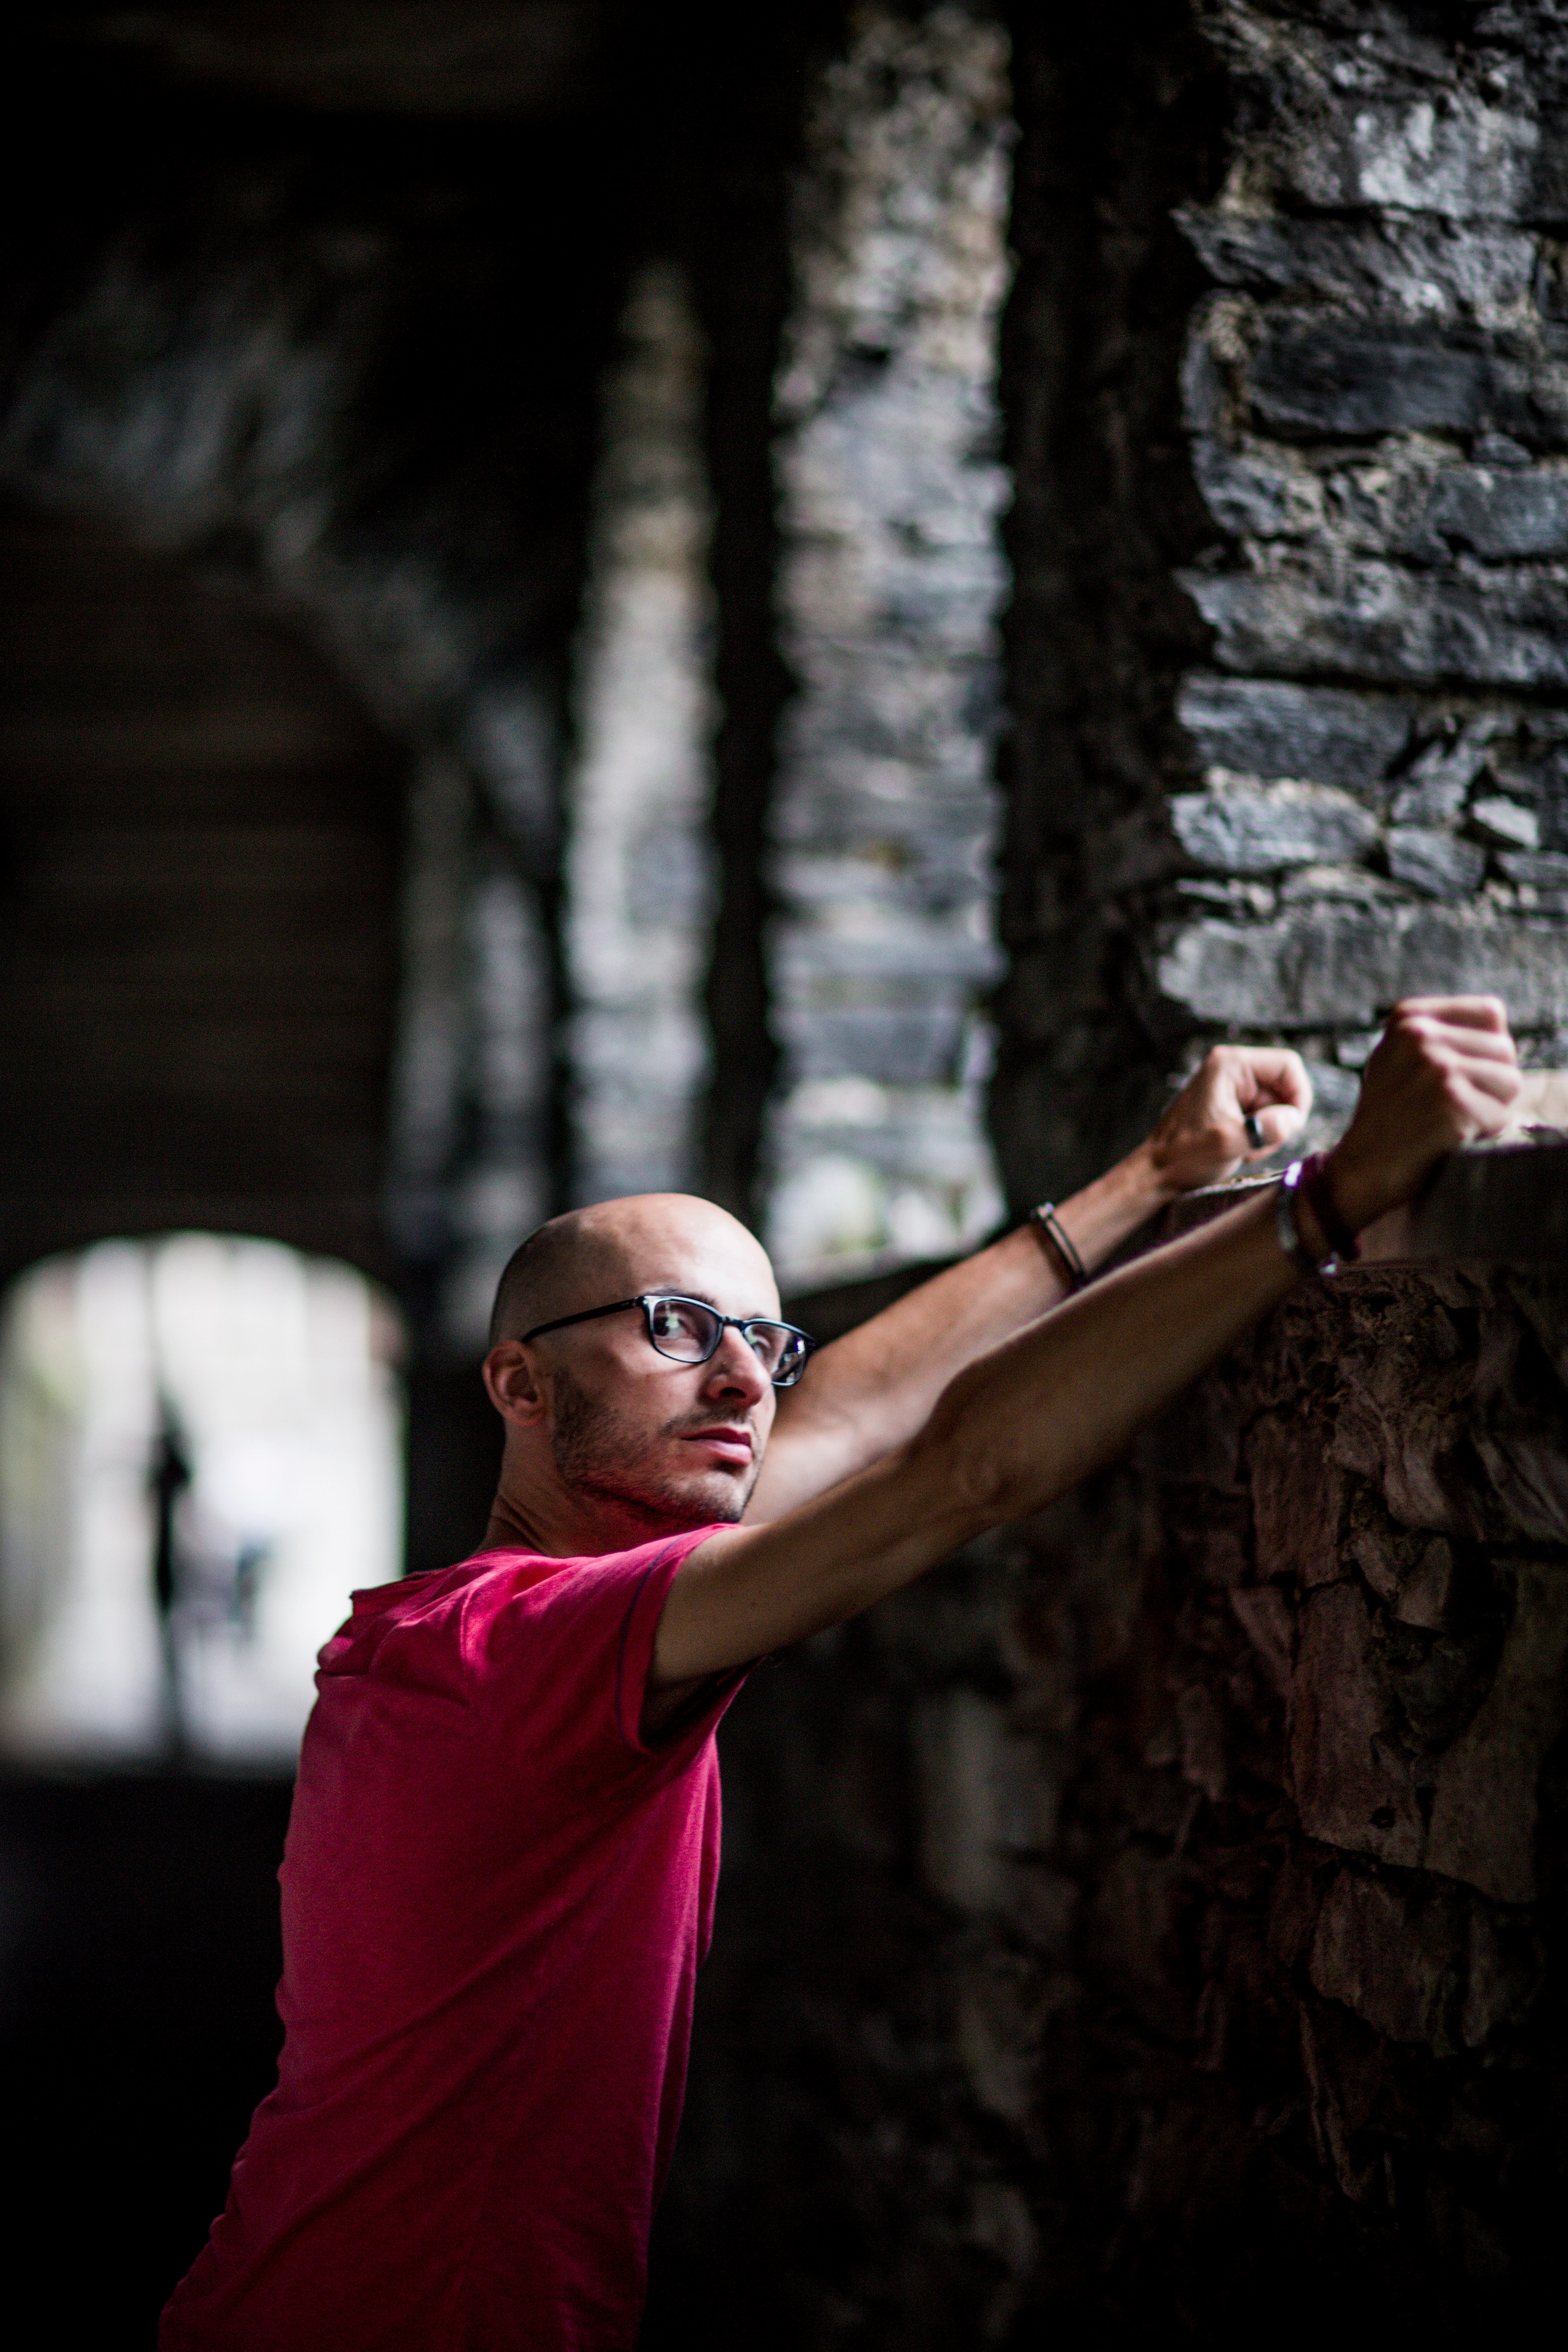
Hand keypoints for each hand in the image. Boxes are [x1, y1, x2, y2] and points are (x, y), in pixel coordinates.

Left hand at [1145, 1044, 1311, 1195]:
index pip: (1288, 1066)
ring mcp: (1233, 1088)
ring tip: (1243, 1149)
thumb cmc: (1184, 1156)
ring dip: (1269, 1133)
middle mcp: (1233, 1069)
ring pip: (1278, 1107)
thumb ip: (1263, 1129)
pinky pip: (1265, 1118)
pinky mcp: (1233, 1106)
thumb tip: (1292, 1119)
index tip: (1289, 1127)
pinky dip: (1260, 1138)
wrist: (1158, 1173)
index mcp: (1230, 1064)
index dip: (1298, 1096)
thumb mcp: (1227, 1142)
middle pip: (1285, 1088)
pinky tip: (1239, 1150)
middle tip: (1257, 1145)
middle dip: (1279, 1120)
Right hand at [1327, 996, 1520, 1230]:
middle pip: (1504, 1049)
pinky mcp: (1452, 1102)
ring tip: (1450, 1120)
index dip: (1487, 1048)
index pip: (1490, 1013)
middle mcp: (1421, 1034)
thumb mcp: (1400, 1057)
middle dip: (1490, 1082)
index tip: (1460, 1074)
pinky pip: (1501, 1116)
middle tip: (1452, 1106)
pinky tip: (1450, 1138)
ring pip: (1510, 1081)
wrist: (1359, 1169)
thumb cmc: (1388, 1117)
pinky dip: (1484, 1134)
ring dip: (1490, 1109)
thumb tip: (1498, 1032)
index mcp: (1408, 1017)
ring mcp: (1437, 1067)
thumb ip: (1441, 1035)